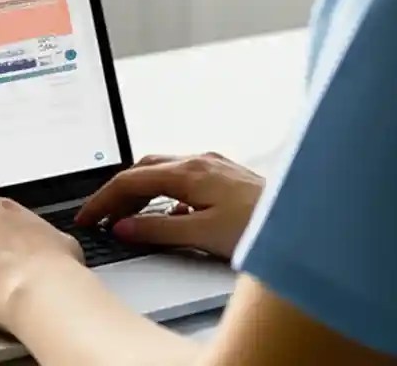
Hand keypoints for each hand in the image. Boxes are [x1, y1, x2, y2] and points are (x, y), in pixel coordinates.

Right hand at [76, 152, 263, 259]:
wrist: (309, 220)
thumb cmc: (262, 227)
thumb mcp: (202, 235)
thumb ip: (158, 231)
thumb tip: (123, 228)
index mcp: (189, 171)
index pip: (130, 180)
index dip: (102, 200)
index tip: (87, 218)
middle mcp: (200, 161)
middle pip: (144, 170)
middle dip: (118, 193)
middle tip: (102, 218)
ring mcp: (215, 166)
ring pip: (163, 173)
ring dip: (141, 193)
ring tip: (128, 218)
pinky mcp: (227, 177)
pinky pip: (183, 180)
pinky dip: (165, 196)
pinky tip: (169, 216)